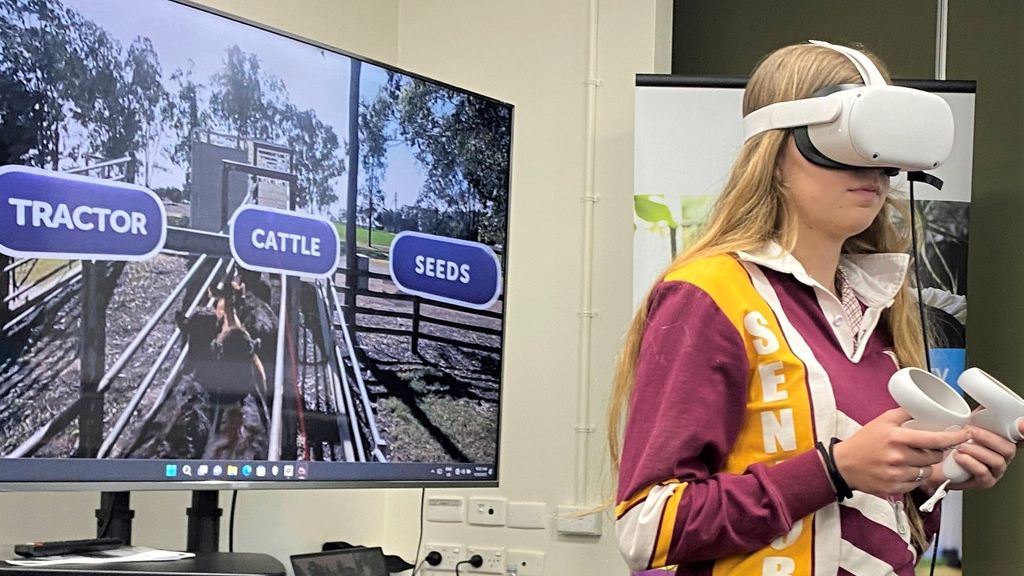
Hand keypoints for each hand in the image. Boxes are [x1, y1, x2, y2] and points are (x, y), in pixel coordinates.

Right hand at [831, 408, 967, 496]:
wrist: (844, 465)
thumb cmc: (863, 441)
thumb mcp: (882, 421)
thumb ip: (904, 413)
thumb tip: (925, 407)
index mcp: (896, 438)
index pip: (934, 440)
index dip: (953, 438)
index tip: (965, 434)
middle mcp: (898, 457)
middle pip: (933, 457)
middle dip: (934, 452)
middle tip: (926, 448)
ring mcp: (897, 474)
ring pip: (928, 471)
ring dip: (925, 466)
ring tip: (911, 460)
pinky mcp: (895, 488)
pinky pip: (917, 483)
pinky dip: (915, 477)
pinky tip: (903, 470)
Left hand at [938, 422, 1017, 490]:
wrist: (936, 463)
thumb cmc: (953, 444)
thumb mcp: (966, 425)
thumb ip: (979, 415)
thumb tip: (984, 399)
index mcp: (1001, 441)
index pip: (1020, 438)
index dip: (1023, 431)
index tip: (1021, 425)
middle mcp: (1002, 456)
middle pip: (1009, 449)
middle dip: (988, 438)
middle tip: (970, 432)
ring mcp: (996, 470)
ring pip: (997, 461)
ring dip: (977, 451)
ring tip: (960, 446)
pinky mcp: (985, 481)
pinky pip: (983, 473)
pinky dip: (970, 463)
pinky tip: (959, 457)